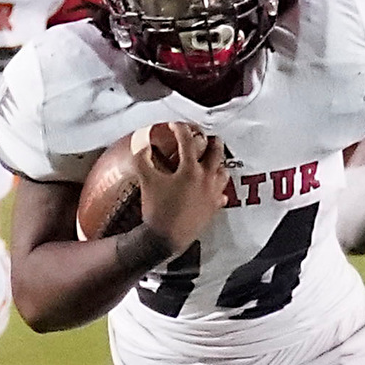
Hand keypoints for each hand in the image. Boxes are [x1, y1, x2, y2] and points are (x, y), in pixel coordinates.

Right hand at [137, 123, 228, 254]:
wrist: (166, 238)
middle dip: (210, 141)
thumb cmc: (156, 209)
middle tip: (205, 137)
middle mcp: (206, 179)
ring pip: (223, 172)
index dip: (180, 129)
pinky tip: (214, 188)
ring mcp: (213, 194)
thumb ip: (143, 159)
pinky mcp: (214, 208)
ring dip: (218, 163)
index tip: (174, 126)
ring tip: (212, 161)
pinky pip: (222, 194)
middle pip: (216, 152)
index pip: (188, 141)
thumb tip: (141, 144)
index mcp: (190, 169)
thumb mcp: (146, 180)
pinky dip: (219, 188)